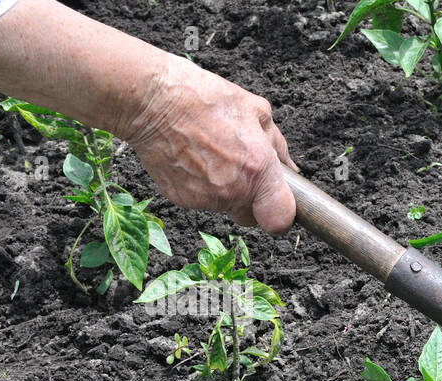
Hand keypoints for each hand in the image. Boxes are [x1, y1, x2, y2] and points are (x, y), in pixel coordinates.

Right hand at [123, 57, 296, 233]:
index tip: (277, 203)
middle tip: (240, 171)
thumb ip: (277, 145)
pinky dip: (199, 186)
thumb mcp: (254, 110)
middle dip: (251, 200)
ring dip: (224, 190)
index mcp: (258, 169)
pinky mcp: (181, 200)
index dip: (282, 214)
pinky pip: (200, 201)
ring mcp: (205, 199)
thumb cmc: (203, 99)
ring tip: (210, 154)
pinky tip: (192, 159)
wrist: (150, 100)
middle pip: (251, 217)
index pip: (280, 220)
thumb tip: (290, 168)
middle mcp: (234, 191)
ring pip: (225, 207)